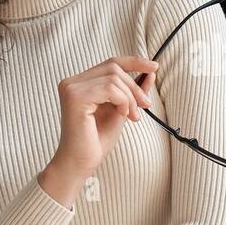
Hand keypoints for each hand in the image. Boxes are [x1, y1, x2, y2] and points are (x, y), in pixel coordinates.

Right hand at [50, 55, 157, 185]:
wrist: (81, 163)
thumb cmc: (97, 140)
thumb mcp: (122, 109)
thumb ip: (133, 91)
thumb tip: (151, 72)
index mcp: (80, 83)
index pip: (110, 63)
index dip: (134, 62)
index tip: (154, 67)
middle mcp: (71, 82)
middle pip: (113, 68)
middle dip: (134, 86)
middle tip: (146, 105)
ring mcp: (71, 89)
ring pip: (113, 78)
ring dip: (130, 97)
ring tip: (133, 116)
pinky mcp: (75, 98)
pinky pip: (109, 89)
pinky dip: (123, 101)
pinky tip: (123, 115)